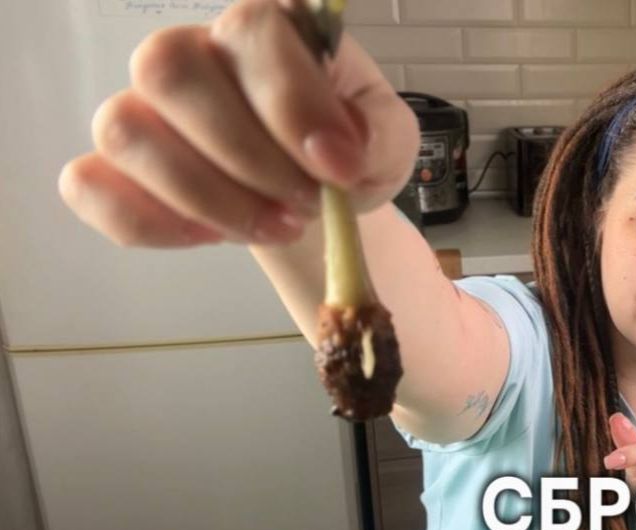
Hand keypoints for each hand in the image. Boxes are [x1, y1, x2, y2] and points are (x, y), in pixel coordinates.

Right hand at [59, 0, 419, 248]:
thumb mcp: (388, 141)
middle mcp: (195, 54)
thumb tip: (338, 150)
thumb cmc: (346, 153)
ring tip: (275, 225)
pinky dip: (152, 223)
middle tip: (304, 203)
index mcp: (266, 31)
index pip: (251, 29)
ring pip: (126, 130)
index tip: (337, 165)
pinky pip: (91, 185)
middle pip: (169, 70)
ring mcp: (146, 107)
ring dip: (208, 198)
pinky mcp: (115, 167)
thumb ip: (379, 135)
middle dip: (245, 157)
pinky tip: (209, 237)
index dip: (291, 101)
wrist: (315, 197)